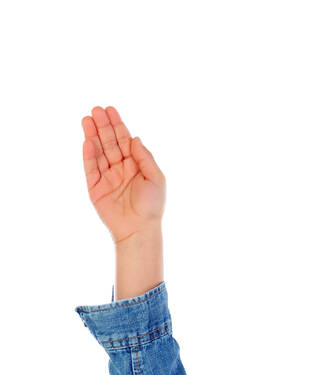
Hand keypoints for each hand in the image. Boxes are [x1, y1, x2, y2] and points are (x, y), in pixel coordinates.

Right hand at [81, 105, 165, 243]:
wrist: (139, 230)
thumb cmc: (152, 206)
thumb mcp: (156, 179)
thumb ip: (145, 158)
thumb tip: (134, 139)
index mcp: (135, 165)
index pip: (124, 141)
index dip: (117, 125)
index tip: (110, 110)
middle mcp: (120, 169)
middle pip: (109, 143)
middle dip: (103, 126)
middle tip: (96, 109)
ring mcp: (107, 178)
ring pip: (98, 152)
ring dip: (92, 135)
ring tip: (87, 119)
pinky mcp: (96, 188)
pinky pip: (91, 168)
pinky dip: (89, 154)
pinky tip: (87, 141)